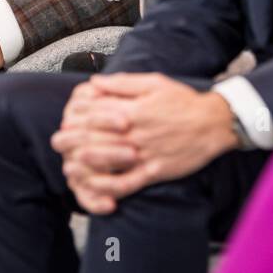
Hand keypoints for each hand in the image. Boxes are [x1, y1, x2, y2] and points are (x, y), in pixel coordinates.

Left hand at [50, 74, 236, 213]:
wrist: (214, 123)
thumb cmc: (183, 101)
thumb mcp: (154, 83)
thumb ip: (122, 83)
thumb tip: (94, 83)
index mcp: (133, 109)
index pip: (94, 113)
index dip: (76, 116)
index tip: (66, 119)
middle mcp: (135, 132)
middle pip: (94, 138)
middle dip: (71, 141)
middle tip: (58, 143)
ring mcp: (144, 154)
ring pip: (105, 163)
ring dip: (83, 165)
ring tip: (69, 166)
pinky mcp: (154, 171)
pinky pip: (126, 184)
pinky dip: (108, 189)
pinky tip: (96, 189)